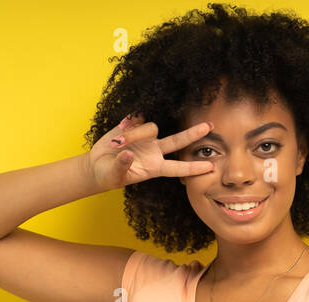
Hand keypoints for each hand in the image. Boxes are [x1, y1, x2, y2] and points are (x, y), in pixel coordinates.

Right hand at [87, 113, 215, 190]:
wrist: (97, 165)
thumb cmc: (109, 175)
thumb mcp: (115, 175)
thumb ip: (122, 166)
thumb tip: (129, 154)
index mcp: (154, 167)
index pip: (177, 168)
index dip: (193, 168)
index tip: (210, 167)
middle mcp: (155, 151)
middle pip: (178, 141)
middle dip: (193, 134)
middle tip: (209, 126)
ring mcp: (146, 138)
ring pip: (151, 128)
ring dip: (135, 134)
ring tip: (116, 143)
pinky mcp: (135, 125)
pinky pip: (138, 118)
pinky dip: (129, 123)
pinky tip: (119, 129)